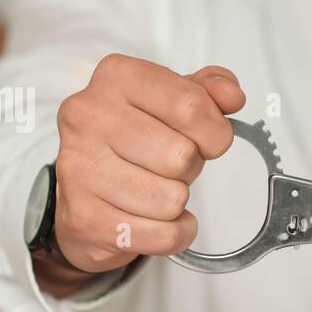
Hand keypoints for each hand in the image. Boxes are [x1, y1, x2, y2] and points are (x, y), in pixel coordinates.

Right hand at [51, 54, 242, 273]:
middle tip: (168, 167)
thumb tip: (231, 95)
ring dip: (177, 202)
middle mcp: (89, 116)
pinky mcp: (84, 218)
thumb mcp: (170, 102)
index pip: (191, 105)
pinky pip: (163, 235)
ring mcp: (80, 168)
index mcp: (116, 76)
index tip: (209, 139)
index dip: (215, 131)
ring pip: (172, 199)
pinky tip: (154, 219)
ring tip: (153, 189)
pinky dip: (173, 233)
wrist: (82, 194)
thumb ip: (207, 91)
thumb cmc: (133, 142)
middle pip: (182, 155)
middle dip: (190, 168)